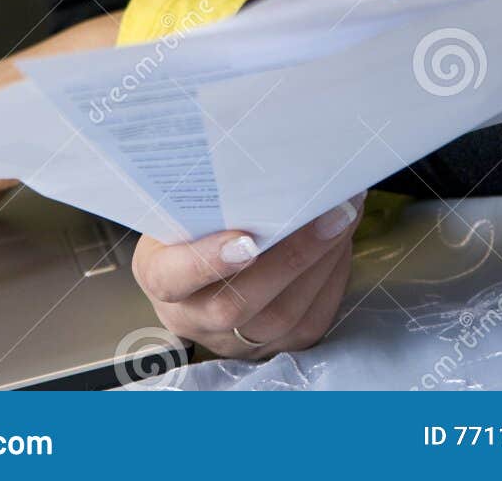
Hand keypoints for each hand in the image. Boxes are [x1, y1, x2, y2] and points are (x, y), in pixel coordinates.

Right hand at [131, 191, 366, 360]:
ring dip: (321, 263)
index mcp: (158, 276)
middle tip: (329, 211)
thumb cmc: (193, 220)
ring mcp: (233, 340)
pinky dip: (331, 277)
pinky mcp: (273, 347)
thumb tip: (265, 154)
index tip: (246, 239)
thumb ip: (209, 192)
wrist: (199, 261)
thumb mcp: (182, 203)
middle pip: (237, 304)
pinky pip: (308, 322)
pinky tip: (342, 240)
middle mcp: (192, 316)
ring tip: (344, 216)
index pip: (173, 278)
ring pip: (281, 318)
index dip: (207, 263)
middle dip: (291, 257)